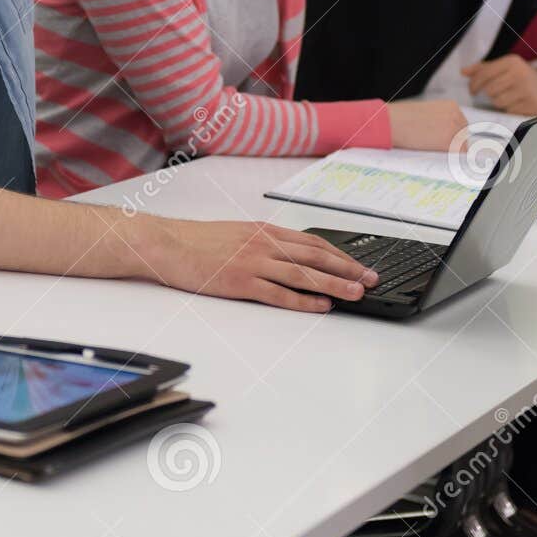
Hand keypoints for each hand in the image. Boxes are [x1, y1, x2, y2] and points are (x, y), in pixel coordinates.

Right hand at [148, 219, 376, 312]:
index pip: (312, 242)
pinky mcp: (240, 282)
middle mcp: (263, 243)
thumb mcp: (235, 233)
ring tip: (357, 293)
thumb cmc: (195, 241)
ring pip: (303, 274)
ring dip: (334, 284)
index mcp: (263, 230)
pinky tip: (321, 305)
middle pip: (315, 256)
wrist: (165, 243)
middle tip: (371, 280)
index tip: (360, 264)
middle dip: (348, 269)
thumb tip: (288, 256)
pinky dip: (303, 300)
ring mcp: (253, 262)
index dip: (340, 254)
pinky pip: (279, 293)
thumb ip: (262, 242)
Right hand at [386, 98, 468, 149]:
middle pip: (463, 136)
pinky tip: (433, 153)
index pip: (462, 125)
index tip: (444, 141)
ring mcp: (453, 129)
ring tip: (431, 148)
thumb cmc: (401, 116)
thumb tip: (446, 133)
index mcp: (451, 106)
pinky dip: (448, 157)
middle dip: (453, 143)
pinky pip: (455, 154)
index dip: (453, 135)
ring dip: (449, 150)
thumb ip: (440, 119)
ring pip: (461, 146)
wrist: (391, 121)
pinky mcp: (448, 142)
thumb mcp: (426, 112)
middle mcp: (456, 115)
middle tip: (436, 147)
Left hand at [462, 55, 536, 114]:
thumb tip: (463, 71)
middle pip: (489, 89)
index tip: (472, 90)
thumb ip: (484, 68)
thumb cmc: (523, 78)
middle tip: (492, 95)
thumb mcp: (506, 67)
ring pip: (498, 101)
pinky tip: (517, 104)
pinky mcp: (532, 104)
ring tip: (508, 97)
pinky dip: (509, 109)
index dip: (474, 84)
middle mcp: (520, 74)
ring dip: (498, 102)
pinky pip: (509, 111)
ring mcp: (527, 90)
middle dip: (487, 94)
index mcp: (512, 62)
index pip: (484, 73)